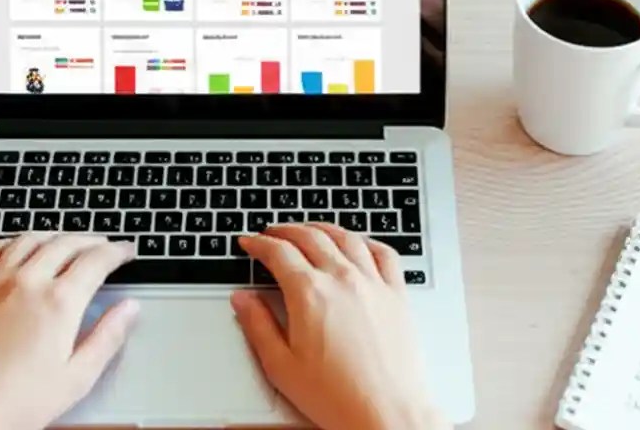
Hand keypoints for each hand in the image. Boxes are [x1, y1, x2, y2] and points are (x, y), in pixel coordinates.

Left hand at [0, 234, 138, 429]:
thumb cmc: (15, 404)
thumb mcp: (76, 378)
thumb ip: (107, 338)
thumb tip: (129, 310)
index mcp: (59, 303)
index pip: (96, 261)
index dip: (116, 251)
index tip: (125, 251)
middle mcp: (27, 284)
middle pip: (65, 243)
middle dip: (90, 241)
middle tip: (102, 245)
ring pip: (28, 240)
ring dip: (52, 235)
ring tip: (65, 241)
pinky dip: (7, 242)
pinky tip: (14, 247)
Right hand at [233, 224, 443, 429]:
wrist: (387, 414)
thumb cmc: (337, 397)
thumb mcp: (281, 366)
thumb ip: (258, 326)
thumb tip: (242, 299)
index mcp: (310, 294)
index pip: (278, 253)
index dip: (259, 243)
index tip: (250, 243)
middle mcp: (343, 280)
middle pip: (310, 237)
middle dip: (285, 230)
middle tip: (272, 233)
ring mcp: (373, 284)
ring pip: (346, 238)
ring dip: (322, 228)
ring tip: (309, 229)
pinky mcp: (397, 295)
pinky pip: (384, 254)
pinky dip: (367, 241)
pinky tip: (359, 244)